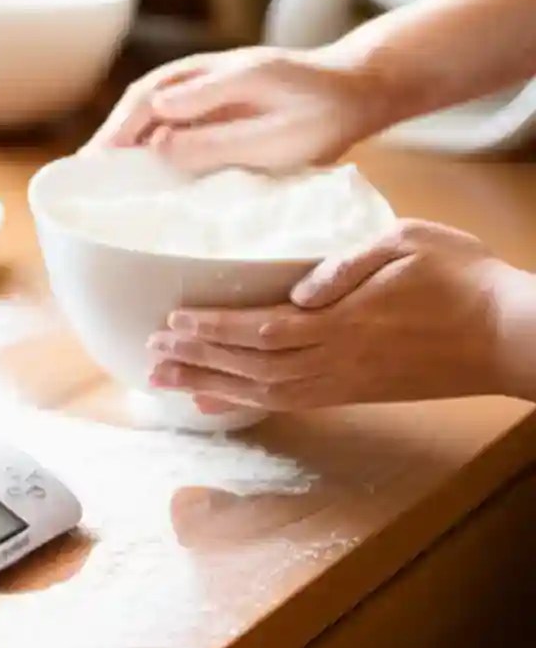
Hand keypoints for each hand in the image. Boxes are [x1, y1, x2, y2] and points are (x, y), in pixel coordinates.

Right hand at [85, 46, 389, 173]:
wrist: (354, 93)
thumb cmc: (318, 113)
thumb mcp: (272, 131)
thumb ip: (214, 135)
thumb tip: (155, 142)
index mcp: (210, 77)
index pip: (145, 104)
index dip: (115, 135)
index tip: (92, 167)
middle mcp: (198, 80)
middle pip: (137, 108)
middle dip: (107, 143)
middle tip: (80, 184)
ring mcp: (203, 92)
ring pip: (148, 116)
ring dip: (122, 147)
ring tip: (98, 185)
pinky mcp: (211, 110)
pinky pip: (167, 126)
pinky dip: (145, 149)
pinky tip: (136, 177)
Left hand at [145, 220, 513, 411]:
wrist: (509, 337)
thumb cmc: (463, 279)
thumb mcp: (410, 243)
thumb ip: (350, 263)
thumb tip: (300, 288)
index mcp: (344, 322)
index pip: (261, 329)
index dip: (212, 329)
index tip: (170, 321)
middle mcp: (334, 360)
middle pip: (249, 365)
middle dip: (195, 359)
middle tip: (148, 353)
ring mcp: (342, 383)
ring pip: (260, 390)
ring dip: (207, 386)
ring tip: (162, 381)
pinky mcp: (351, 393)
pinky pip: (286, 403)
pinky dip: (242, 404)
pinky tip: (213, 404)